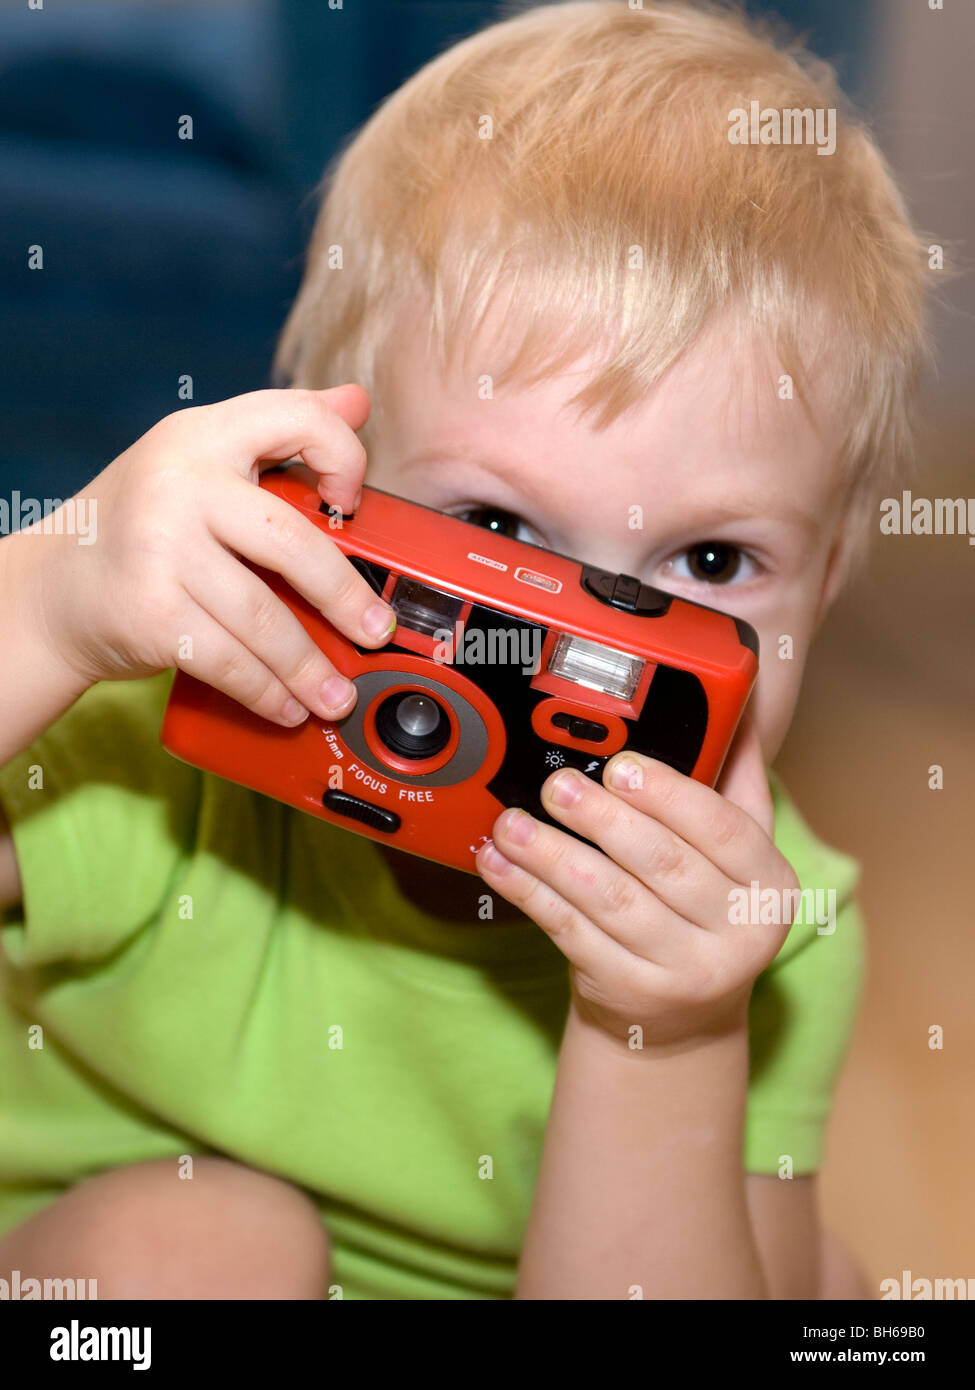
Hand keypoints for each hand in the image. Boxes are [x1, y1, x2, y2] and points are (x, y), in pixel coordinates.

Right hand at [32, 386, 396, 725]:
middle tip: (377, 633)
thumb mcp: (202, 460)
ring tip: (337, 695)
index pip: (296, 416)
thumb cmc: (144, 524)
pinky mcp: (150, 613)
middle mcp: (180, 484)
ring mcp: (160, 549)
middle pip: (292, 542)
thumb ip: (278, 433)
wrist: (54, 588)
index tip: (355, 503)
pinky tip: (288, 706)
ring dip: (310, 666)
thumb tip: (356, 401)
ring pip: (264, 617)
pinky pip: (229, 661)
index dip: (343, 455)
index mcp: (203, 435)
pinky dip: (266, 692)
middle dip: (345, 598)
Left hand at [475, 717, 799, 1051]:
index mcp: (771, 885)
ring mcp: (684, 972)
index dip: (670, 794)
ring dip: (552, 855)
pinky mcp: (628, 993)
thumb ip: (737, 777)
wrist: (682, 1019)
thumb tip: (744, 698)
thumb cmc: (705, 912)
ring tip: (514, 822)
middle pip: (662, 864)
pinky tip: (500, 863)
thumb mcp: (740, 852)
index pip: (726, 830)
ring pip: (608, 900)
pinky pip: (570, 932)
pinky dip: (529, 892)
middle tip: (557, 787)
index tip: (621, 765)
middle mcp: (738, 934)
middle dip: (601, 819)